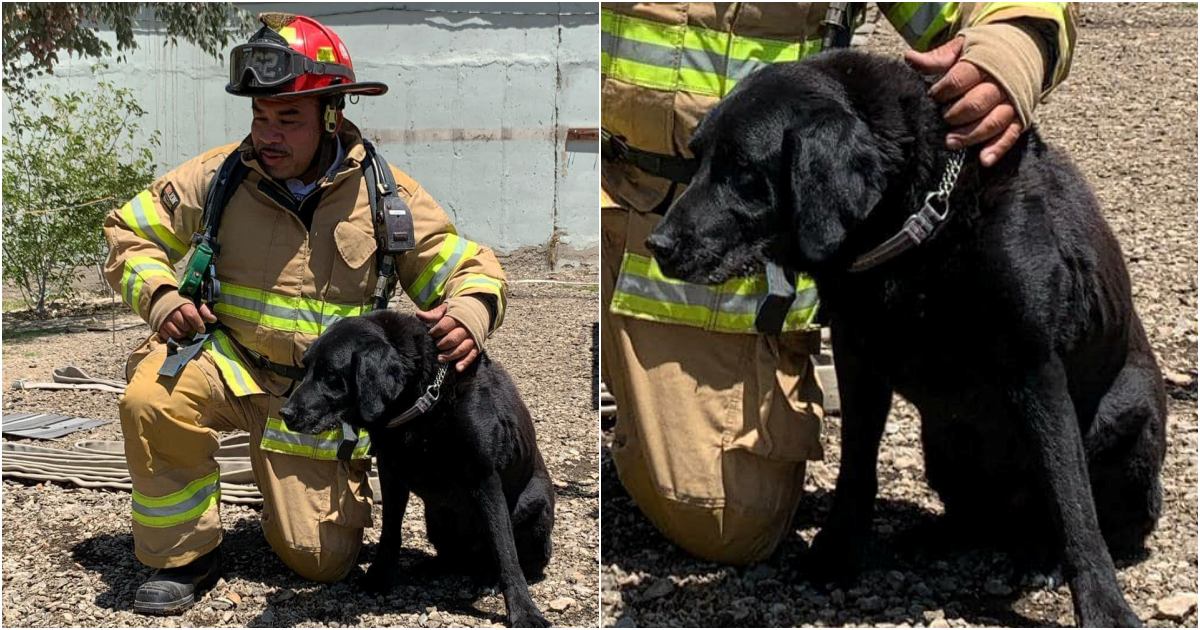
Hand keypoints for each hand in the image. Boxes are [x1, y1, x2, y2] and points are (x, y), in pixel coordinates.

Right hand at [158, 302, 216, 340]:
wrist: (163, 298)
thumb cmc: (182, 302)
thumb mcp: (195, 302)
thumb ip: (204, 310)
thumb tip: (213, 319)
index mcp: (182, 304)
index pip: (191, 315)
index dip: (198, 324)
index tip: (202, 329)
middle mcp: (172, 312)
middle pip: (184, 326)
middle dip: (191, 329)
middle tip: (192, 328)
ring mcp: (164, 320)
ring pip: (177, 333)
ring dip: (183, 334)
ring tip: (185, 330)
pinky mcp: (159, 327)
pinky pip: (168, 337)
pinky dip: (174, 337)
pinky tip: (177, 332)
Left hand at [414, 303, 478, 371]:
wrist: (479, 309)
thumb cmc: (458, 311)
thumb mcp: (446, 309)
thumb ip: (434, 314)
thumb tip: (418, 314)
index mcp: (458, 317)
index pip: (445, 325)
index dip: (436, 331)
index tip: (431, 334)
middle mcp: (466, 328)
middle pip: (453, 338)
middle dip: (442, 344)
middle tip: (436, 345)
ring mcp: (473, 337)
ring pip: (462, 348)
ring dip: (451, 355)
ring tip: (440, 358)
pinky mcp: (477, 345)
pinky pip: (472, 355)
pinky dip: (465, 362)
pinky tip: (457, 368)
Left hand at [905, 37, 1020, 166]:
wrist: (1022, 48)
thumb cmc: (983, 51)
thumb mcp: (961, 48)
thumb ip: (938, 58)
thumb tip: (909, 58)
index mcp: (984, 63)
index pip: (960, 80)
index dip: (943, 91)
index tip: (933, 96)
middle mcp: (1000, 84)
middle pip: (977, 104)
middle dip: (955, 114)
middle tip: (942, 118)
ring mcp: (1012, 102)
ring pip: (993, 122)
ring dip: (971, 135)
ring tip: (950, 143)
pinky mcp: (1020, 117)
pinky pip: (1010, 135)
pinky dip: (998, 148)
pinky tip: (984, 160)